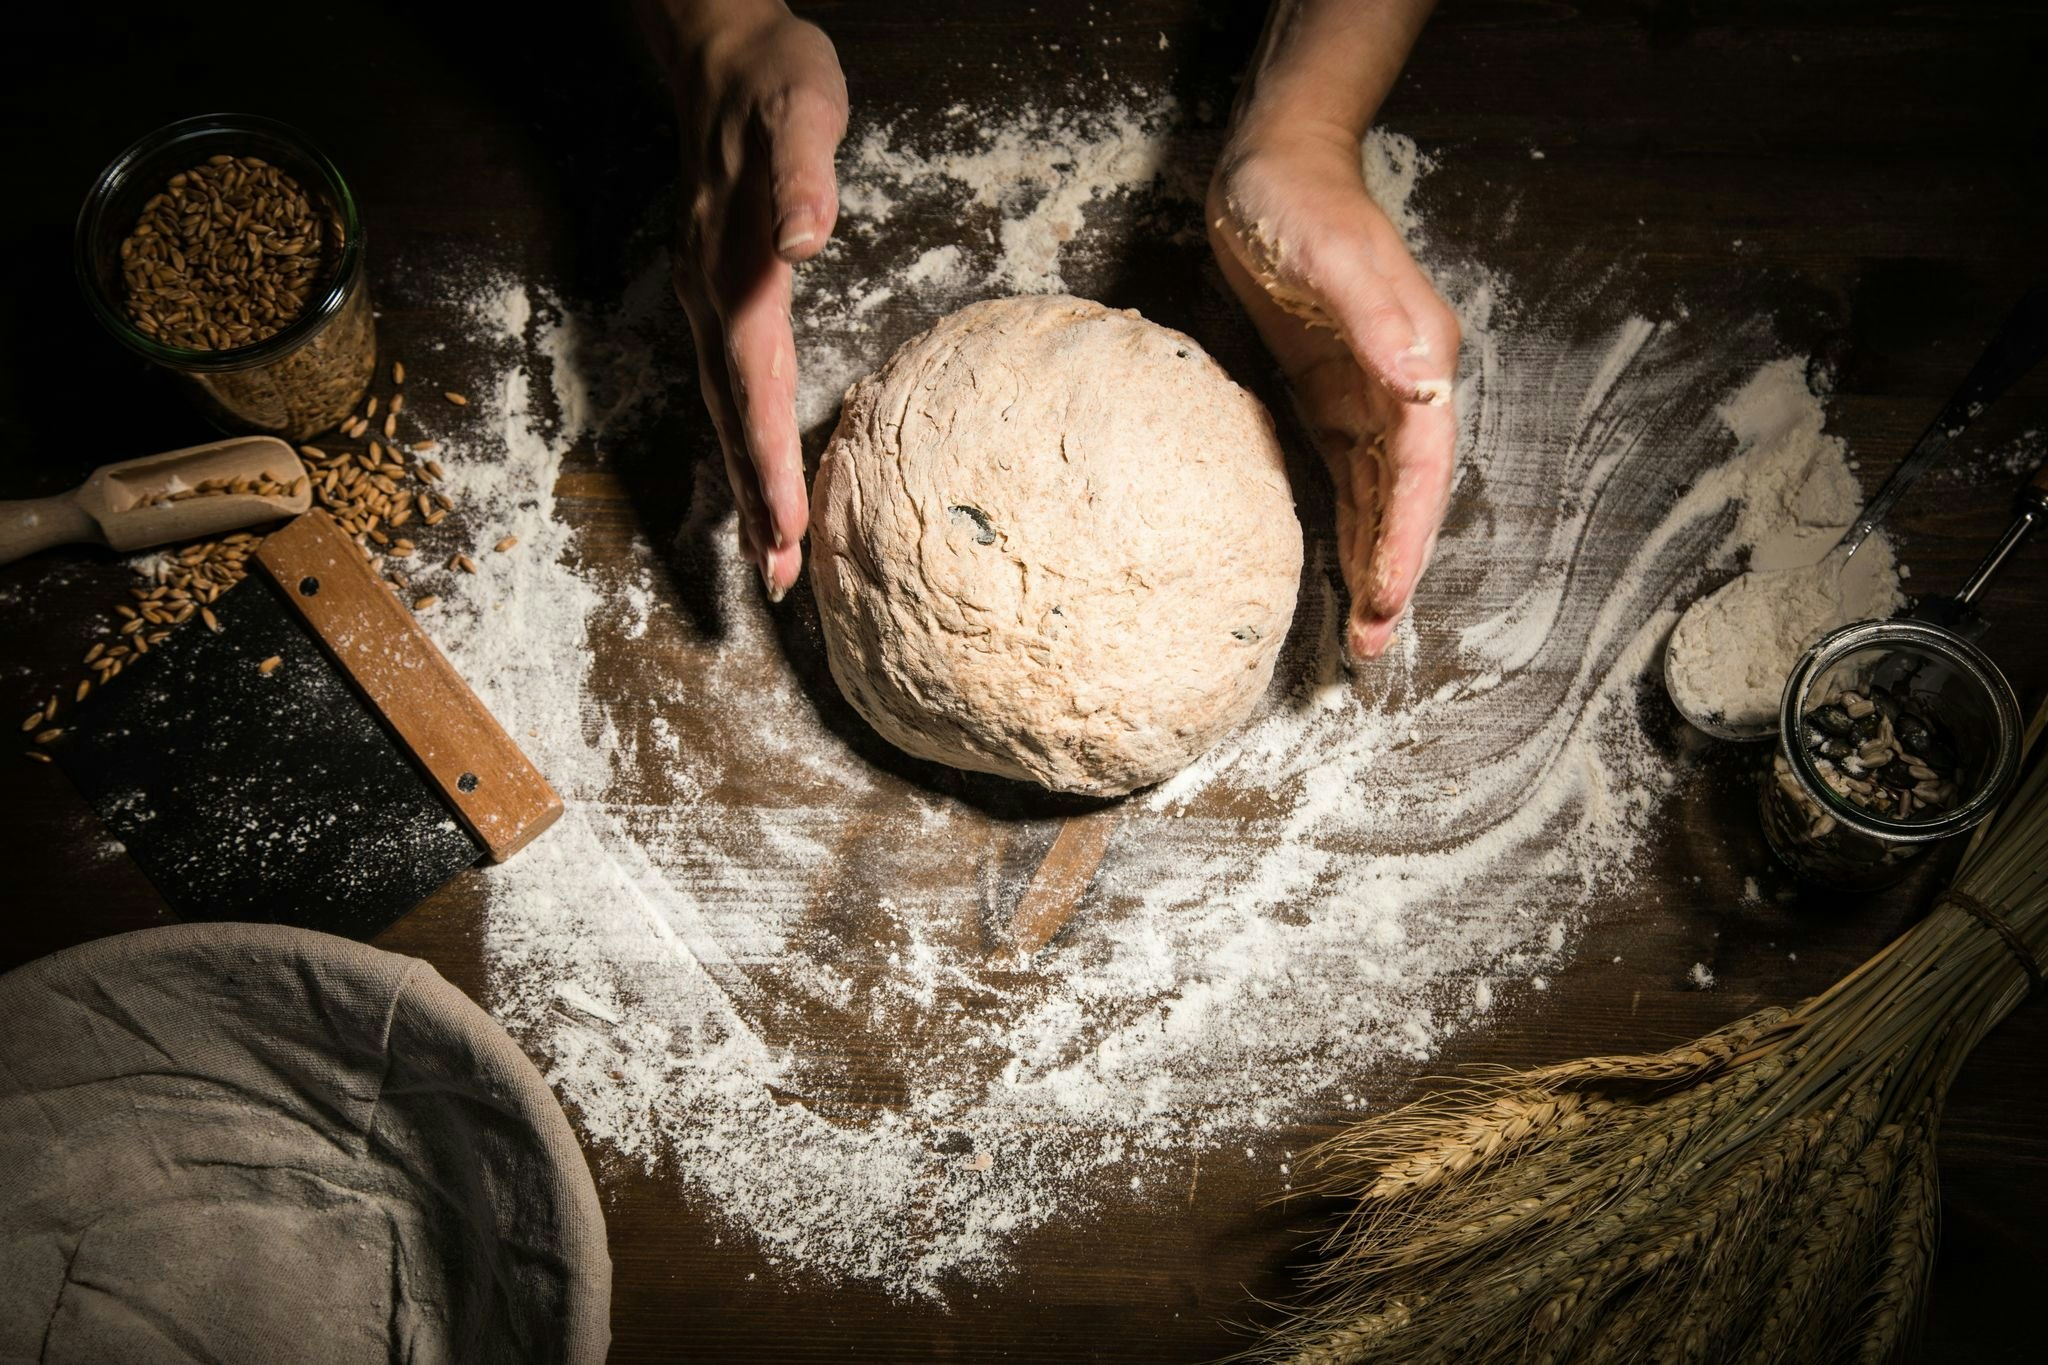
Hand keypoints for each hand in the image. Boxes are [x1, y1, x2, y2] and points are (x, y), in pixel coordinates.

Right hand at [659, 2, 846, 598]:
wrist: (720, 55)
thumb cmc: (774, 80)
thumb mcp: (801, 108)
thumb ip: (801, 177)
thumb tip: (802, 242)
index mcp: (735, 266)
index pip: (754, 382)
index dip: (770, 459)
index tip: (785, 526)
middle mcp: (710, 296)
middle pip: (732, 415)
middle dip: (754, 499)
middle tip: (773, 578)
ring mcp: (705, 299)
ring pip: (725, 408)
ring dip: (746, 483)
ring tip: (767, 554)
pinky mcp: (715, 296)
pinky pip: (729, 384)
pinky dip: (745, 440)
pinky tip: (760, 473)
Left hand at [1208, 126, 1457, 659]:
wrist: (1272, 167)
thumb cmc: (1298, 202)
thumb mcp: (1329, 254)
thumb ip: (1373, 316)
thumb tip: (1418, 378)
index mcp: (1415, 358)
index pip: (1419, 467)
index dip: (1407, 535)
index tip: (1387, 595)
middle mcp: (1403, 384)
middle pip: (1406, 496)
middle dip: (1394, 571)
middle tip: (1374, 646)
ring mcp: (1369, 392)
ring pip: (1379, 496)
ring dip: (1373, 561)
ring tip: (1362, 632)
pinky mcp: (1331, 394)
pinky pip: (1346, 475)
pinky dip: (1345, 524)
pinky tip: (1335, 568)